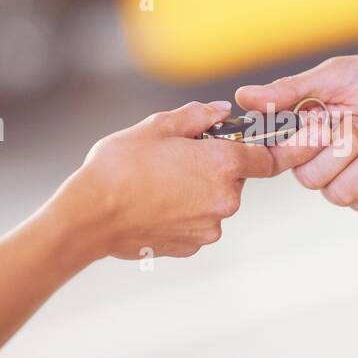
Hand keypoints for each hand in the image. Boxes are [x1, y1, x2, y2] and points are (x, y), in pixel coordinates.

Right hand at [48, 101, 273, 260]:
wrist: (90, 216)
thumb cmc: (119, 167)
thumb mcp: (156, 127)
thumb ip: (196, 116)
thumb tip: (220, 112)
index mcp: (223, 164)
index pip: (268, 158)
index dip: (264, 149)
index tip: (256, 144)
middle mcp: (225, 200)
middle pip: (236, 179)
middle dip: (215, 167)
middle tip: (180, 159)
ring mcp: (209, 227)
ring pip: (215, 202)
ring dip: (198, 192)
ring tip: (160, 183)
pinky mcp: (192, 246)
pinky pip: (198, 223)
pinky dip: (184, 214)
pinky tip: (156, 204)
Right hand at [236, 51, 357, 210]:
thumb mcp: (337, 76)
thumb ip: (290, 90)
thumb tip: (242, 96)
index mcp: (305, 132)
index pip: (280, 154)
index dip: (301, 144)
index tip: (323, 122)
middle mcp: (321, 161)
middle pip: (309, 179)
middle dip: (343, 146)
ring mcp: (349, 182)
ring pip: (339, 193)